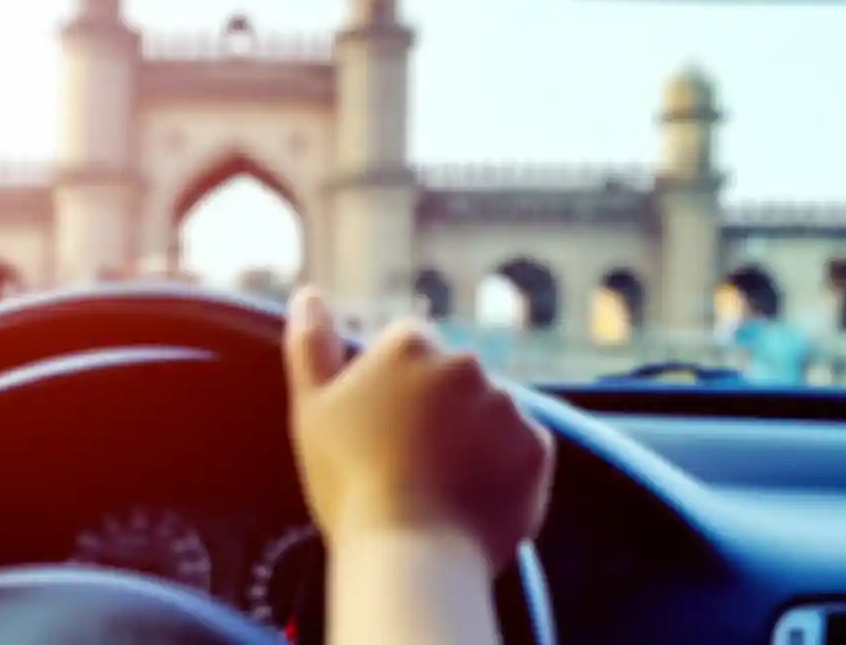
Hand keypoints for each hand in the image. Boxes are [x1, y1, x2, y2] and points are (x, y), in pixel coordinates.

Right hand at [284, 287, 553, 572]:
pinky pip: (519, 451)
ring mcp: (507, 404)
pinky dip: (502, 470)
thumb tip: (307, 293)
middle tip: (407, 461)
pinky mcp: (538, 447)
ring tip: (438, 486)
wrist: (408, 553)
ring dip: (471, 439)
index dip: (391, 390)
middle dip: (437, 410)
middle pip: (452, 379)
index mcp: (410, 342)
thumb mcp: (311, 408)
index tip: (379, 430)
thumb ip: (311, 343)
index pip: (406, 349)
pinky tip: (469, 498)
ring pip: (487, 414)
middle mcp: (466, 362)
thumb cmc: (348, 480)